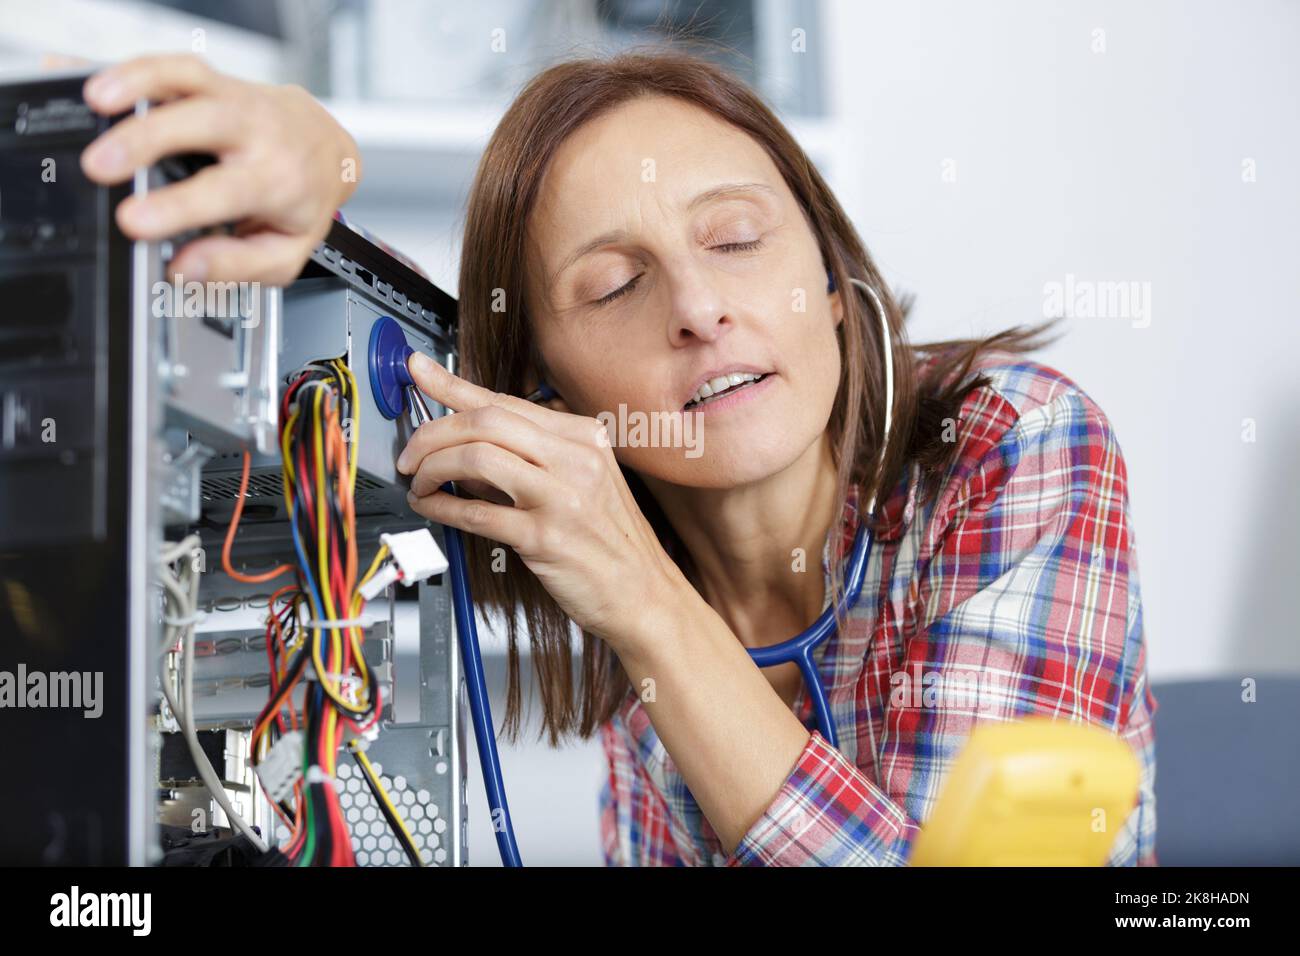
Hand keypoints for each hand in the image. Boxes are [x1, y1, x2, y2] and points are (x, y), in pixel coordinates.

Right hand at [79, 53, 360, 284]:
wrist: (329, 151)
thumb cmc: (303, 202)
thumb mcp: (285, 251)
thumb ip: (235, 265)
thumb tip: (183, 269)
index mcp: (279, 181)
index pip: (226, 192)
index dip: (178, 207)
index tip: (134, 222)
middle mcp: (261, 134)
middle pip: (205, 124)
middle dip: (147, 140)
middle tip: (99, 166)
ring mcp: (237, 102)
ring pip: (190, 80)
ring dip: (139, 86)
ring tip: (96, 103)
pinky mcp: (216, 83)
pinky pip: (177, 67)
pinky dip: (138, 71)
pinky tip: (105, 85)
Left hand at [396, 352, 687, 647]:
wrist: (644, 592)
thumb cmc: (610, 540)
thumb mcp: (579, 482)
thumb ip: (524, 458)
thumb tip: (461, 443)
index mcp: (582, 436)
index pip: (504, 400)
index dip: (452, 384)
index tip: (419, 371)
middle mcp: (575, 459)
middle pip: (485, 422)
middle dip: (432, 433)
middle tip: (410, 453)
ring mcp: (562, 497)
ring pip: (476, 459)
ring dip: (432, 469)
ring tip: (420, 483)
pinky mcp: (546, 538)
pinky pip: (477, 513)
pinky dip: (442, 509)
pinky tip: (432, 509)